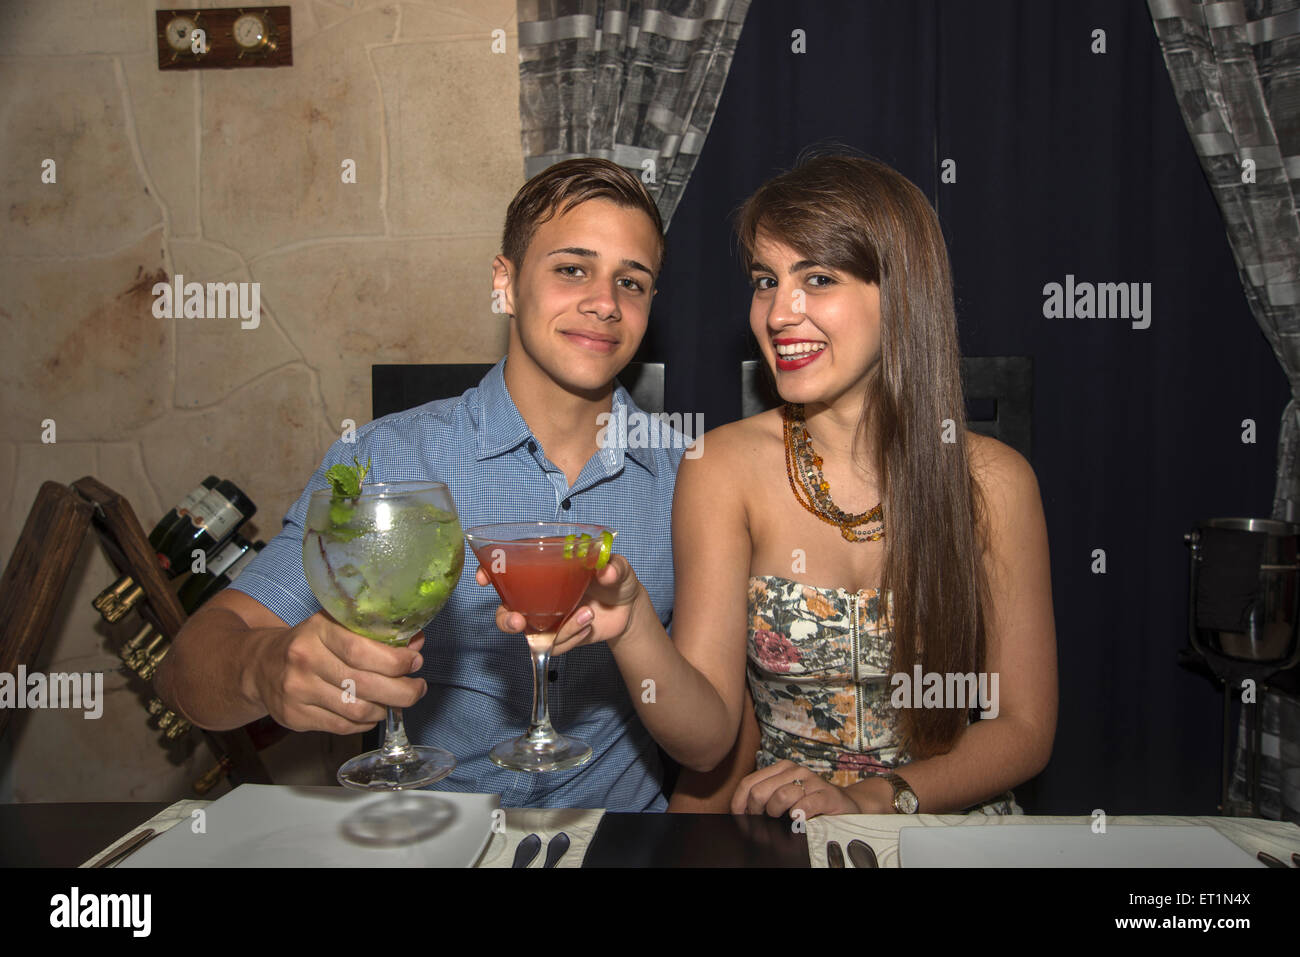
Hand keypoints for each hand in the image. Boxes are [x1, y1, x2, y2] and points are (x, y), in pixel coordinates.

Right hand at [252, 611, 427, 733]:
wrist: (259, 665)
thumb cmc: (309, 644)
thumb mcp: (335, 627)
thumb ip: (375, 634)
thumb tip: (415, 644)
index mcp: (318, 630)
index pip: (361, 649)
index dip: (395, 660)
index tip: (415, 662)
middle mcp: (305, 659)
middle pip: (363, 683)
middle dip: (401, 690)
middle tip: (417, 689)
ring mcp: (297, 690)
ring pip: (356, 709)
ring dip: (384, 709)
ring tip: (395, 703)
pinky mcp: (294, 716)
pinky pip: (342, 726)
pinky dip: (365, 723)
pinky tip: (372, 714)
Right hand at [474, 554, 645, 655]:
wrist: (629, 610)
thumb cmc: (616, 578)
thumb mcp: (619, 567)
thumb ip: (613, 567)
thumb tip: (606, 570)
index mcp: (545, 565)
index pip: (508, 565)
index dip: (490, 569)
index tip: (484, 577)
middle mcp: (538, 592)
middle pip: (506, 606)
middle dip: (505, 618)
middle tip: (519, 620)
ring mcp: (546, 617)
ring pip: (527, 632)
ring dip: (554, 630)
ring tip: (584, 616)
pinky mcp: (558, 636)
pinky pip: (554, 644)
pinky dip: (572, 635)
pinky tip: (588, 622)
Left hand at [730, 759, 865, 818]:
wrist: (845, 805)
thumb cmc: (810, 803)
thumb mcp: (785, 797)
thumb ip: (764, 799)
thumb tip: (740, 811)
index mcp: (780, 769)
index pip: (748, 783)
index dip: (739, 803)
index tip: (740, 817)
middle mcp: (794, 770)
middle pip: (760, 791)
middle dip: (756, 811)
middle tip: (762, 822)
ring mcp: (811, 781)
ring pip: (780, 796)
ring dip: (776, 813)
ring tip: (784, 818)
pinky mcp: (827, 794)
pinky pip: (806, 803)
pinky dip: (799, 813)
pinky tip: (798, 818)